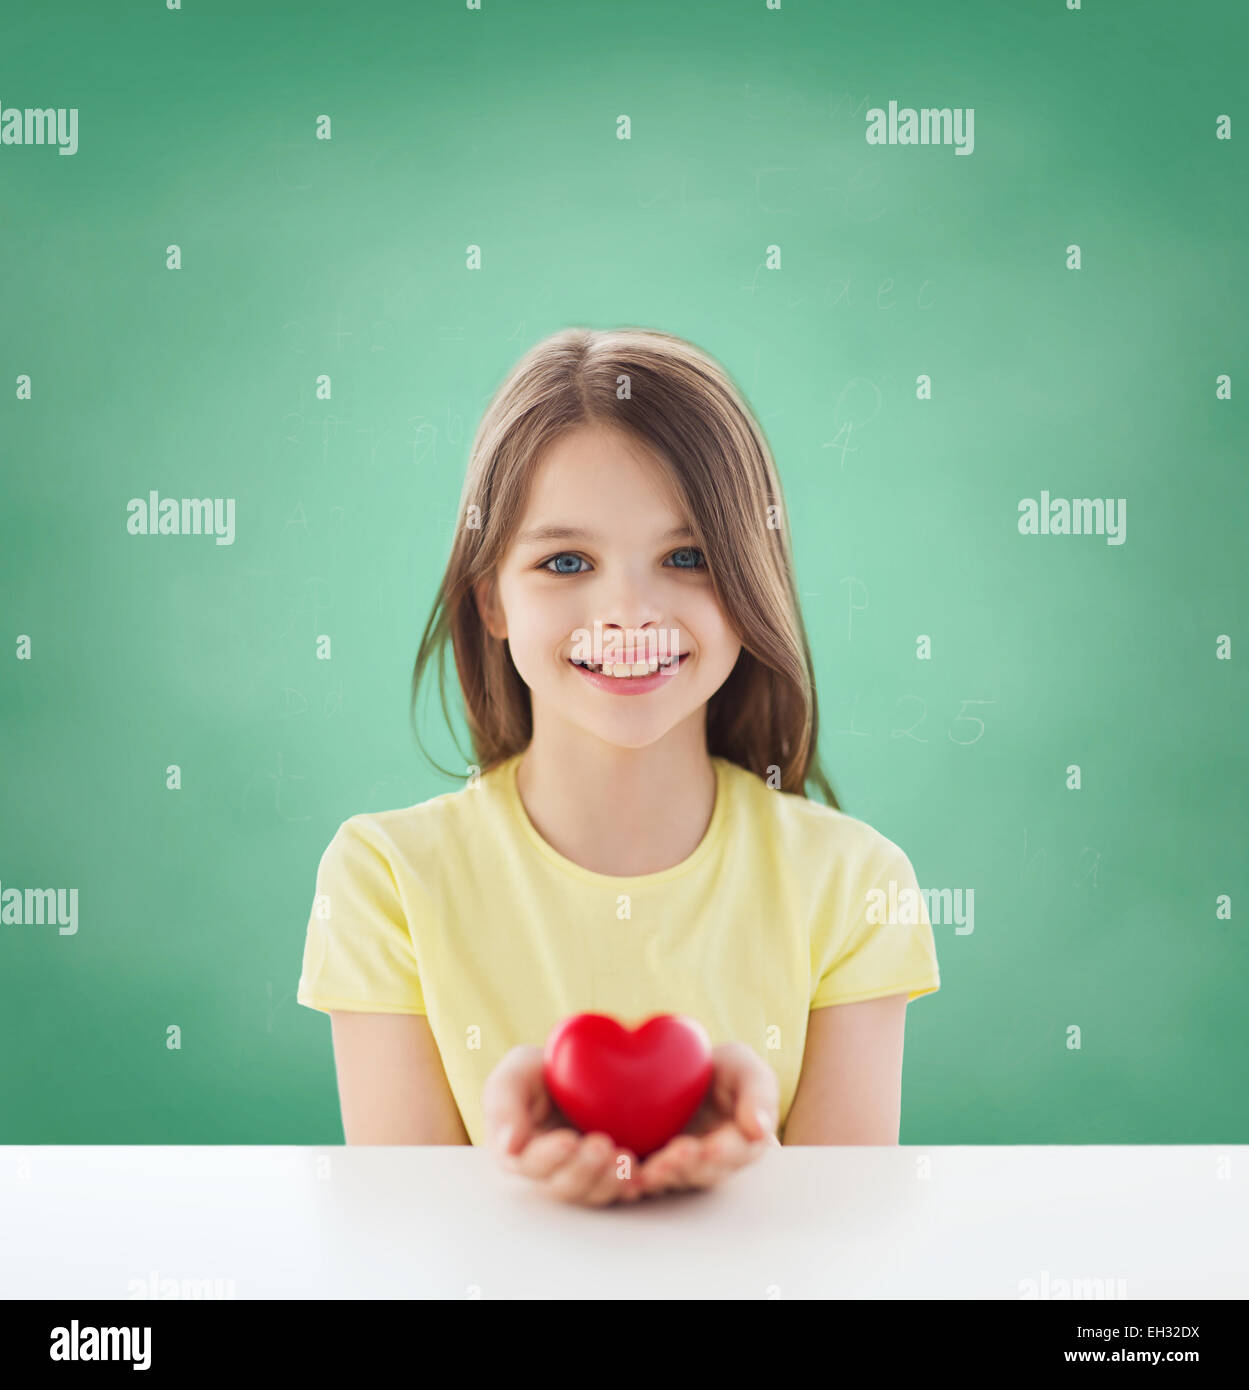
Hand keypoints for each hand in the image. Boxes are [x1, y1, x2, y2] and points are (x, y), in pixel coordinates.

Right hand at [481, 1045, 643, 1206]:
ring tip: (626, 1159)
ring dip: (609, 1181)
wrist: (581, 1066)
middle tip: (602, 1145)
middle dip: (584, 1169)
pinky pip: (621, 1190)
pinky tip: (641, 1178)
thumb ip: (504, 1105)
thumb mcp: (516, 1073)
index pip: (529, 1164)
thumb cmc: (540, 1070)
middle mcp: (549, 1171)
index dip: (549, 1156)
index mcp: (519, 1151)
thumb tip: (509, 1147)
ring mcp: (582, 1175)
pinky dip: (631, 1186)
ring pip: (591, 1194)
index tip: (569, 1140)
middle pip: (563, 1186)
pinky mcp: (610, 1174)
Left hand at [634, 1042, 780, 1196]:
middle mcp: (712, 1163)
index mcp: (742, 1143)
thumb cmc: (722, 1069)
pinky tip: (625, 1173)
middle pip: (704, 1173)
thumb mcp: (745, 1068)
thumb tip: (760, 1130)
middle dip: (690, 1166)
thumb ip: (758, 1093)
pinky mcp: (650, 1164)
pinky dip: (634, 1179)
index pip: (738, 1153)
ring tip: (652, 1169)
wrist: (681, 1065)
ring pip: (674, 1180)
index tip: (712, 1147)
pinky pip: (643, 1177)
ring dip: (663, 1177)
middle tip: (677, 1155)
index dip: (725, 1153)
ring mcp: (681, 1167)